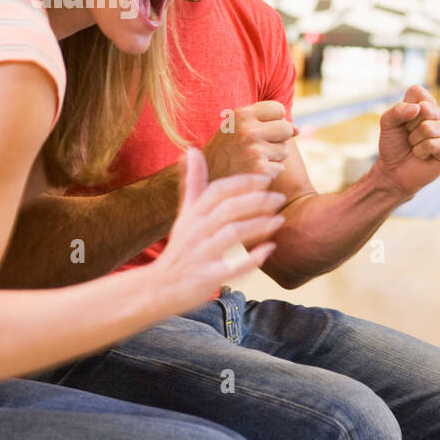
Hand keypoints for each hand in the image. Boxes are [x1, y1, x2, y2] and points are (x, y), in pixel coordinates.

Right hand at [153, 148, 284, 312]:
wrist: (159, 287)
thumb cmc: (179, 248)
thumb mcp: (184, 215)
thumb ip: (192, 184)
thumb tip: (191, 151)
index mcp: (192, 216)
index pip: (217, 191)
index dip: (242, 183)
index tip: (265, 178)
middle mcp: (195, 233)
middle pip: (227, 210)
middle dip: (256, 201)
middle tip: (279, 197)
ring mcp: (201, 255)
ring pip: (232, 234)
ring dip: (258, 225)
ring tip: (279, 219)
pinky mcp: (208, 277)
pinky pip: (233, 266)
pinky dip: (253, 257)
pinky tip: (271, 249)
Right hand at [201, 100, 293, 180]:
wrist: (205, 178)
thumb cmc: (225, 151)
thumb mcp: (237, 128)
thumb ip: (266, 123)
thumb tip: (298, 129)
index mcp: (242, 115)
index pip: (278, 109)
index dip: (274, 120)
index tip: (263, 129)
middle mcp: (248, 130)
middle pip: (286, 128)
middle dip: (278, 138)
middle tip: (260, 146)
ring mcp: (254, 150)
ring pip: (285, 150)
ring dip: (274, 157)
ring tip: (253, 159)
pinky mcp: (260, 170)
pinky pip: (280, 167)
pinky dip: (270, 172)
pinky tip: (253, 171)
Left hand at [374, 85, 439, 195]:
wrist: (394, 171)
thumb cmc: (393, 145)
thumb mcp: (387, 124)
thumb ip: (397, 111)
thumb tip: (418, 108)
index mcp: (425, 104)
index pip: (418, 91)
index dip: (405, 108)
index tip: (403, 121)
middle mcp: (439, 114)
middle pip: (425, 108)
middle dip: (410, 126)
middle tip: (409, 136)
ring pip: (429, 127)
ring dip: (415, 141)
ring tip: (416, 146)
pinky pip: (434, 144)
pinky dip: (421, 151)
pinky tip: (423, 155)